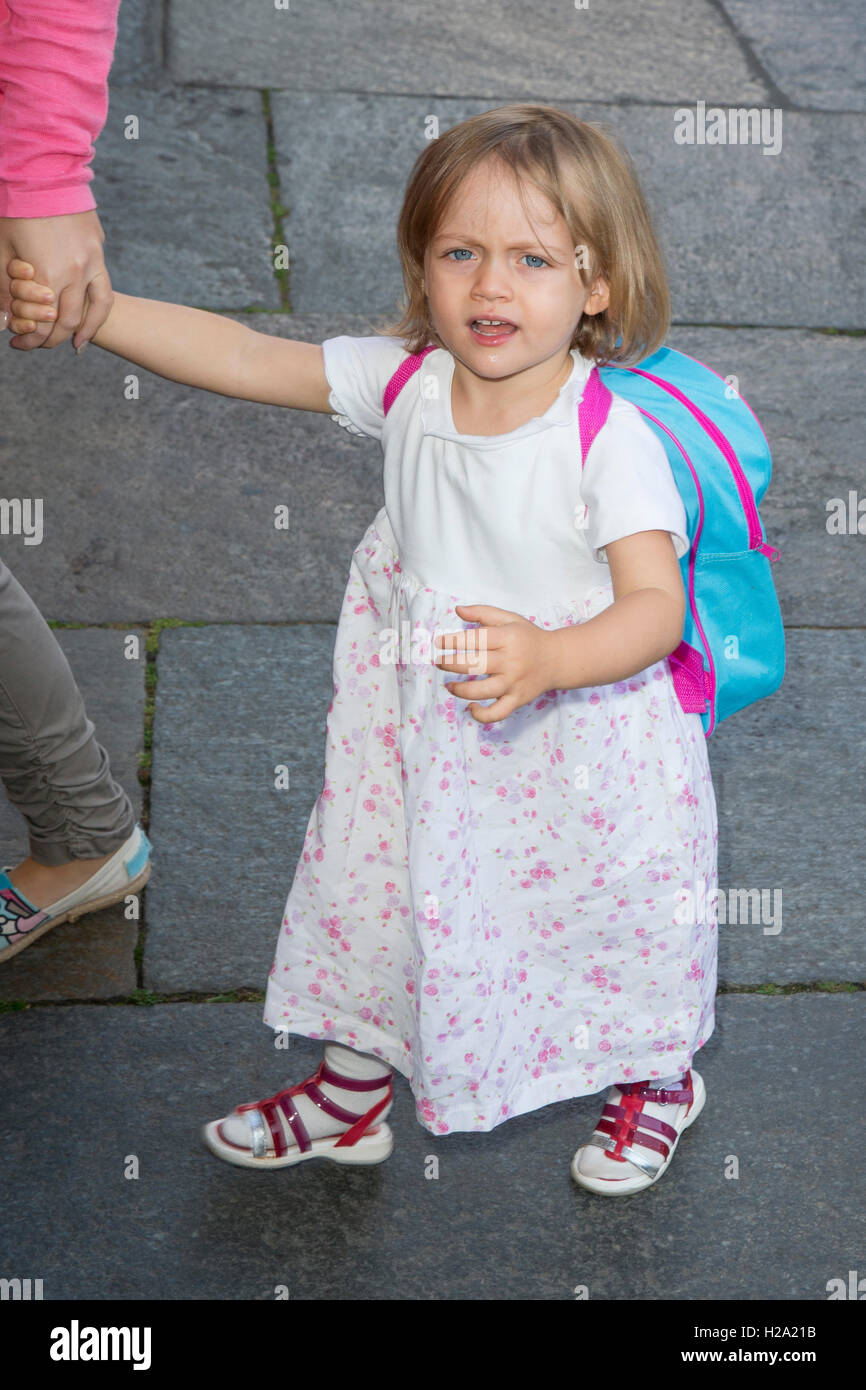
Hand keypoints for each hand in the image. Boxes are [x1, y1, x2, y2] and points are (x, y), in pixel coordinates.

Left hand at [0, 211, 112, 349]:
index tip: (18, 345)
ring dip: (82, 333)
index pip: (41, 324)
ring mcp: (91, 263)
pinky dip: (98, 314)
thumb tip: (6, 321)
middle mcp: (73, 274)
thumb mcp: (1, 249)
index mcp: (46, 274)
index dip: (30, 341)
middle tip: (38, 345)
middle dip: (51, 340)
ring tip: (73, 345)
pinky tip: (89, 323)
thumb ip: (4, 288)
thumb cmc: (16, 210)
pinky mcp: (98, 252)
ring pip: (92, 312)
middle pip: (66, 323)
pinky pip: (103, 292)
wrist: (44, 173)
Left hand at [433, 603, 563, 723]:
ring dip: (460, 690)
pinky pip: (497, 713)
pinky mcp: (518, 700)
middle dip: (450, 664)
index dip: (453, 641)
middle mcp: (511, 661)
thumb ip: (483, 613)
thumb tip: (458, 610)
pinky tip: (470, 707)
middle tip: (439, 662)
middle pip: (474, 665)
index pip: (476, 639)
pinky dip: (481, 715)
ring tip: (448, 685)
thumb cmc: (528, 637)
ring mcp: (514, 683)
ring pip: (482, 691)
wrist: (558, 659)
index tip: (439, 641)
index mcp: (508, 638)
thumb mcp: (509, 619)